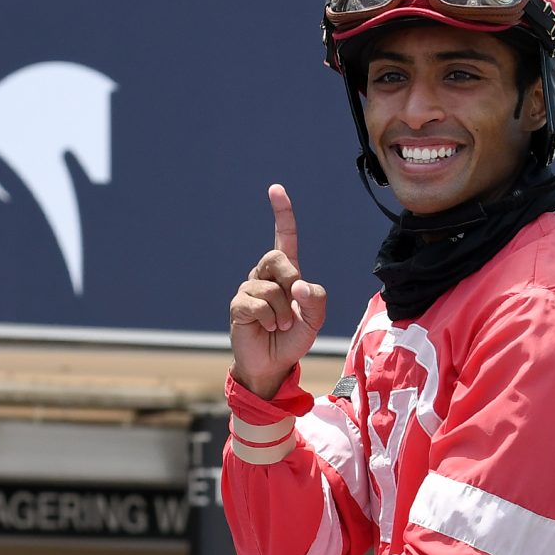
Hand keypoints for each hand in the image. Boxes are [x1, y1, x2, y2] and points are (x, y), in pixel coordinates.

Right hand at [229, 184, 327, 400]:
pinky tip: (267, 328)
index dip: (282, 214)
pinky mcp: (238, 305)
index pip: (284, 238)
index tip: (276, 189)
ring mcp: (249, 289)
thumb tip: (295, 283)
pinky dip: (270, 320)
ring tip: (280, 326)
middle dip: (290, 280)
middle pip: (277, 258)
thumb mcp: (315, 319)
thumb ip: (315, 298)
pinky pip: (258, 305)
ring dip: (283, 313)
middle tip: (293, 309)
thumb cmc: (293, 338)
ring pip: (271, 289)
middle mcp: (264, 276)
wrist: (273, 365)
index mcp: (285, 273)